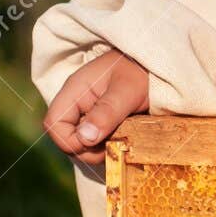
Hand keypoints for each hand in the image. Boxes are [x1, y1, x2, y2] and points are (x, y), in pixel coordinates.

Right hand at [42, 49, 148, 164]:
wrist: (161, 66)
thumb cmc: (142, 71)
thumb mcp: (128, 90)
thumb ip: (107, 112)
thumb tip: (85, 138)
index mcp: (75, 90)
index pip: (54, 123)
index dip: (69, 141)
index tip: (95, 144)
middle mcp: (77, 104)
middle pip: (67, 139)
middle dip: (88, 150)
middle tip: (116, 144)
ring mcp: (89, 115)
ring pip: (83, 144)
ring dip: (101, 150)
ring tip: (124, 139)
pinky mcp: (103, 124)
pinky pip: (98, 143)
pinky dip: (110, 147)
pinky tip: (125, 139)